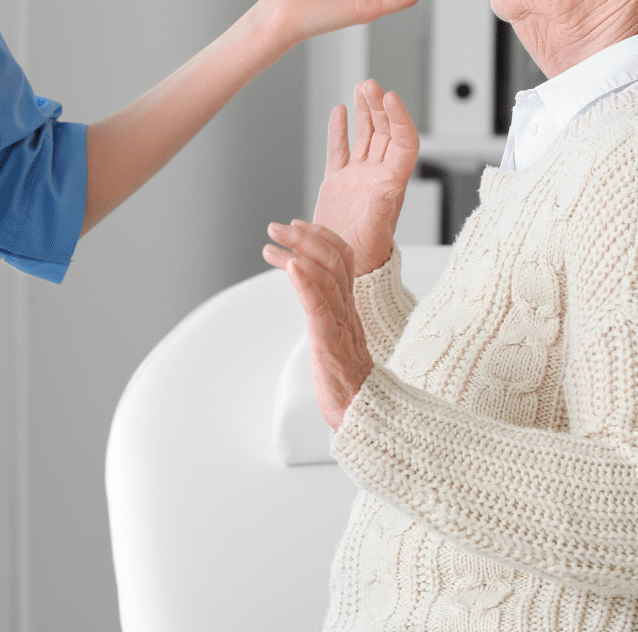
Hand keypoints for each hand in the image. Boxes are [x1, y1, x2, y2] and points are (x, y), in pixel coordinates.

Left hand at [263, 221, 373, 430]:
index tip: (298, 224)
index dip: (322, 236)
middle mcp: (347, 310)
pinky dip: (305, 283)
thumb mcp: (334, 337)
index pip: (343, 259)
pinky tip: (291, 265)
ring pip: (326, 276)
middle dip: (304, 237)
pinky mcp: (331, 342)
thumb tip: (308, 299)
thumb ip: (326, 315)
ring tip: (272, 243)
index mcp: (348, 307)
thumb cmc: (347, 381)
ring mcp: (340, 324)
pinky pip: (320, 307)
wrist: (365, 414)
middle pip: (334, 260)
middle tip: (277, 227)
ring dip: (297, 253)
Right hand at [313, 81, 418, 274]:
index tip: (389, 97)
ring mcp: (358, 177)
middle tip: (371, 85)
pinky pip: (340, 150)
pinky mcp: (338, 182)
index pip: (402, 142)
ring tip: (361, 88)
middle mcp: (377, 175)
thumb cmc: (366, 255)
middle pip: (385, 132)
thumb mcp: (375, 233)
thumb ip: (382, 209)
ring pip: (365, 135)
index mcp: (392, 183)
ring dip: (364, 111)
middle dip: (379, 107)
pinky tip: (339, 112)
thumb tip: (390, 186)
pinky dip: (339, 130)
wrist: (345, 268)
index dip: (399, 118)